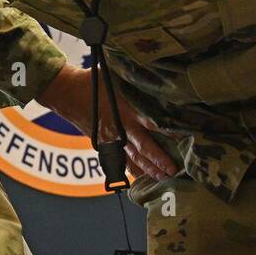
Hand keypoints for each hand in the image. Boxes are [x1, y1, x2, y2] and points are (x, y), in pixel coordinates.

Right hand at [37, 63, 176, 180]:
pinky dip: (131, 170)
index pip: (154, 123)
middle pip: (144, 147)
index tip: (188, 139)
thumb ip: (137, 80)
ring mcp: (112, 138)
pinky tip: (142, 177)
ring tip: (163, 178)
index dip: (171, 132)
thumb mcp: (116, 76)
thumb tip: (160, 76)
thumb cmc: (93, 82)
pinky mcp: (105, 143)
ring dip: (148, 168)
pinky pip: (120, 159)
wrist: (67, 94)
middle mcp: (121, 127)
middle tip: (175, 171)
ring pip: (133, 157)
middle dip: (160, 160)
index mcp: (127, 109)